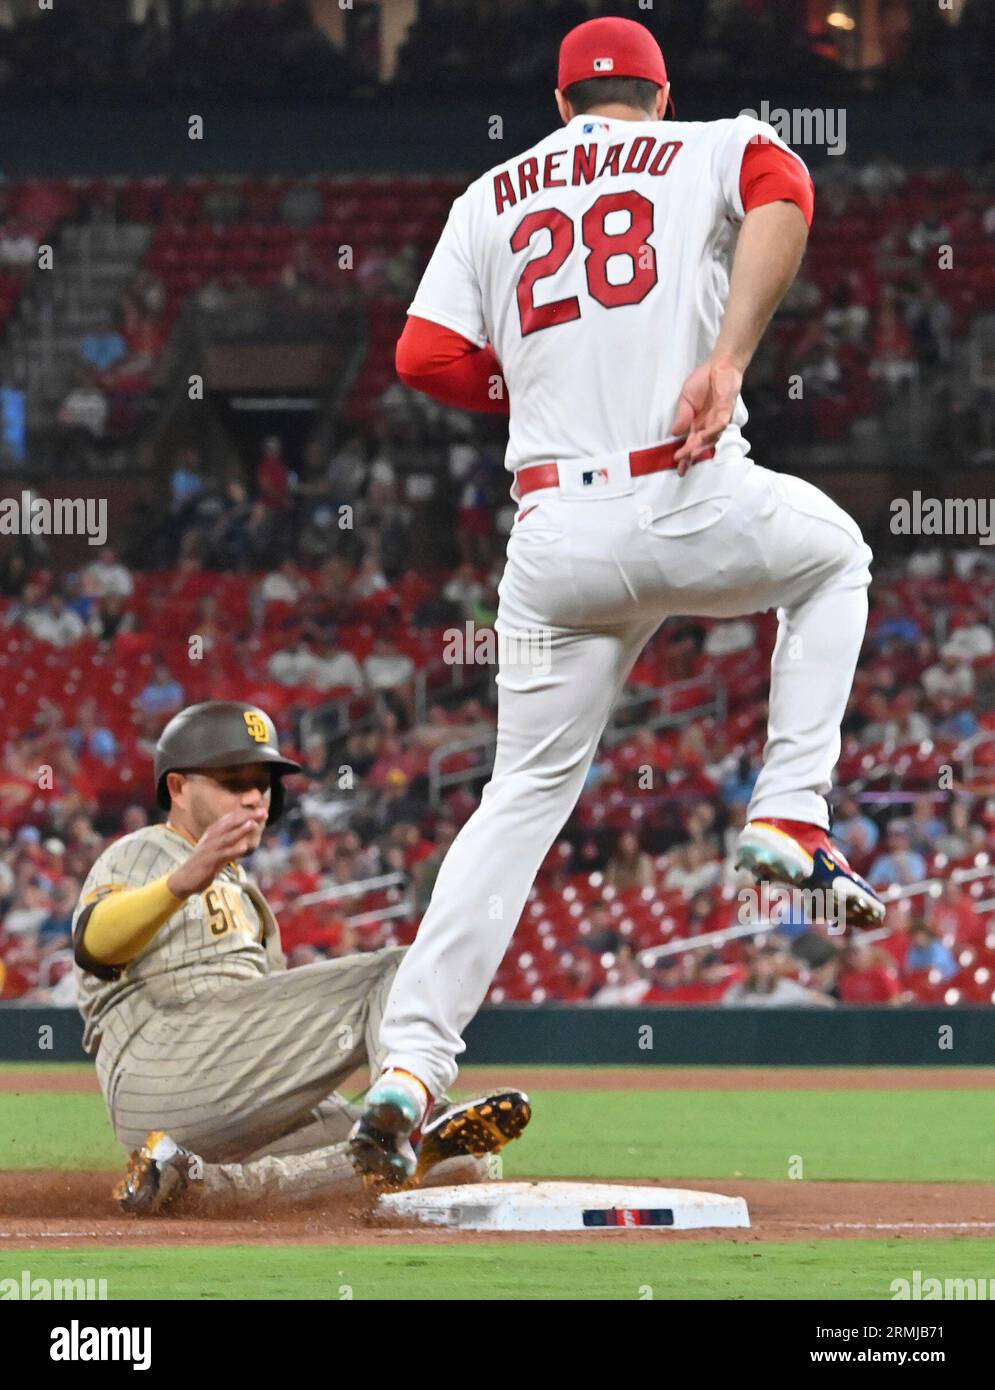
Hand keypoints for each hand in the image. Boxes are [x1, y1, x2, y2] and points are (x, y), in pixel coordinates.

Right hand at [167, 809, 266, 898]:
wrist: (184, 879)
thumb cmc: (204, 862)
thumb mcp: (218, 848)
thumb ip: (231, 840)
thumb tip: (247, 833)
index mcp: (213, 832)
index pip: (231, 819)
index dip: (246, 814)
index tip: (262, 811)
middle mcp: (211, 838)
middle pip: (231, 824)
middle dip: (247, 817)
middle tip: (263, 812)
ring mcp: (210, 849)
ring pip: (227, 838)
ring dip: (240, 830)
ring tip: (253, 824)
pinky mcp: (209, 862)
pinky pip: (222, 855)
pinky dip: (233, 850)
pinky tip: (244, 847)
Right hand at [671, 356, 743, 475]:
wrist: (719, 365)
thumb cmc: (703, 381)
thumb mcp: (685, 399)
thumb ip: (682, 416)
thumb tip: (675, 433)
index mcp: (698, 423)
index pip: (691, 443)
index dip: (685, 455)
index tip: (677, 467)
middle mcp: (709, 425)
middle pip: (700, 446)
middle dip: (691, 457)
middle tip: (682, 469)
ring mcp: (719, 419)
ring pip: (711, 438)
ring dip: (699, 447)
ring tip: (688, 454)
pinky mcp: (726, 410)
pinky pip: (719, 425)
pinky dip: (711, 432)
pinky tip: (701, 436)